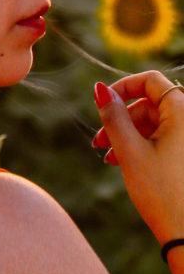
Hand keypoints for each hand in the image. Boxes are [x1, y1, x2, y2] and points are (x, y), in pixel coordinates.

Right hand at [91, 72, 183, 248]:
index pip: (150, 81)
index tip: (101, 104)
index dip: (123, 87)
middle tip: (98, 141)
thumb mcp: (130, 151)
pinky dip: (141, 145)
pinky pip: (163, 139)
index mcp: (182, 112)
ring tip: (108, 157)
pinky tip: (122, 163)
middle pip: (150, 103)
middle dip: (121, 118)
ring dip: (127, 134)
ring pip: (153, 123)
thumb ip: (114, 116)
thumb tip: (100, 88)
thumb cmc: (162, 193)